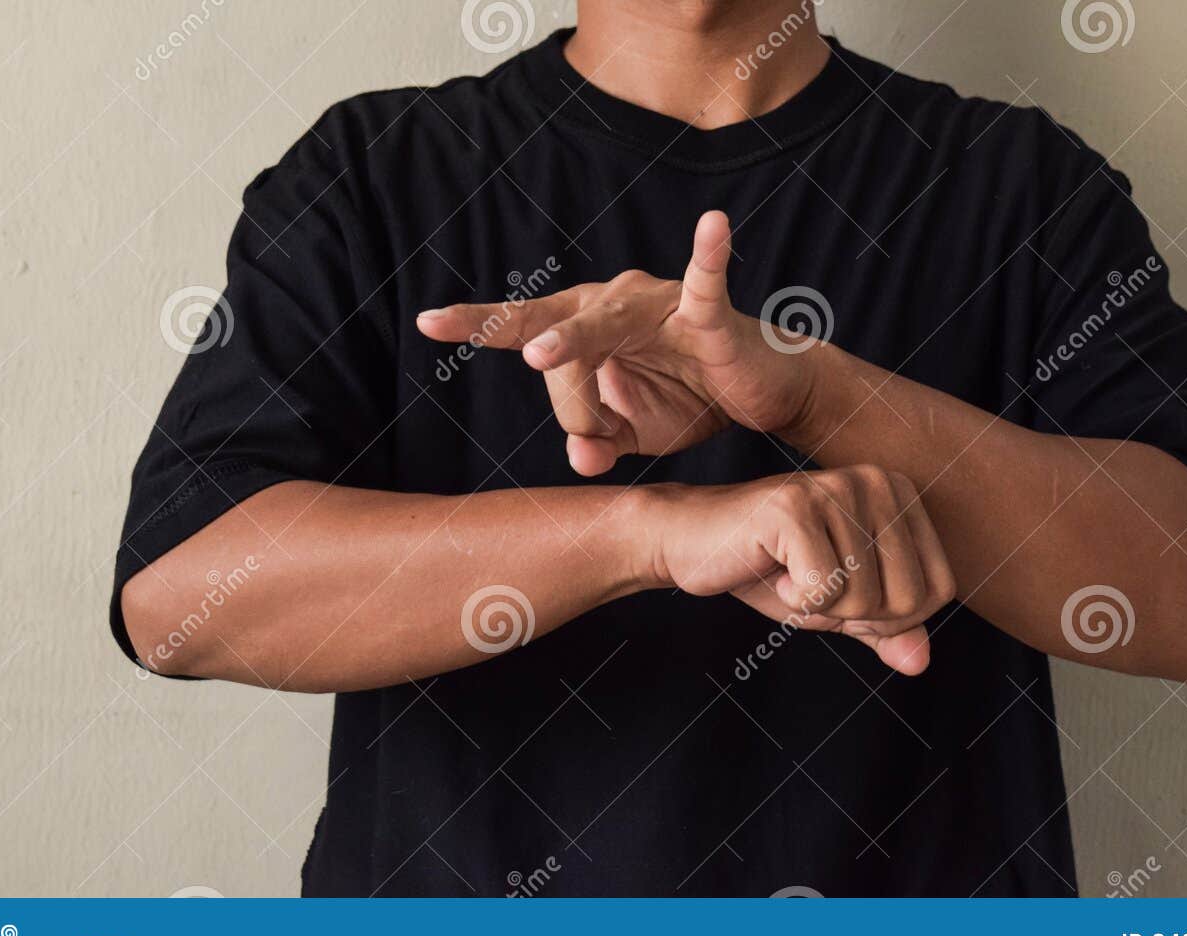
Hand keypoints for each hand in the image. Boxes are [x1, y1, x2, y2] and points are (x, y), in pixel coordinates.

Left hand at [417, 211, 820, 475]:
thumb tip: (578, 460)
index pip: (527, 333)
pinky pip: (704, 282)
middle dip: (543, 363)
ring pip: (606, 324)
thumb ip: (599, 443)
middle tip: (545, 393)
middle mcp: (611, 303)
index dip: (480, 326)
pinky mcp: (705, 312)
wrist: (759, 393)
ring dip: (576, 339)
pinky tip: (713, 224)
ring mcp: (657, 302)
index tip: (427, 321)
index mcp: (584, 327)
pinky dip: (710, 254)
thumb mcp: (636, 433)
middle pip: (557, 335)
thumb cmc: (691, 399)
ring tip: (544, 354)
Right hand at [639, 465, 954, 674]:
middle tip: (810, 584)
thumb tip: (920, 663)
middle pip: (908, 599)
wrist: (688, 544)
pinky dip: (793, 599)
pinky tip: (770, 568)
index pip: (939, 590)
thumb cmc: (770, 570)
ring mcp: (836, 487)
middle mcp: (877, 480)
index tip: (841, 591)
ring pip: (865, 599)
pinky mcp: (794, 506)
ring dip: (818, 608)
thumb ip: (886, 630)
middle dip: (854, 616)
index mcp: (900, 494)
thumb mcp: (840, 607)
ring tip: (788, 571)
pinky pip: (821, 591)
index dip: (890, 619)